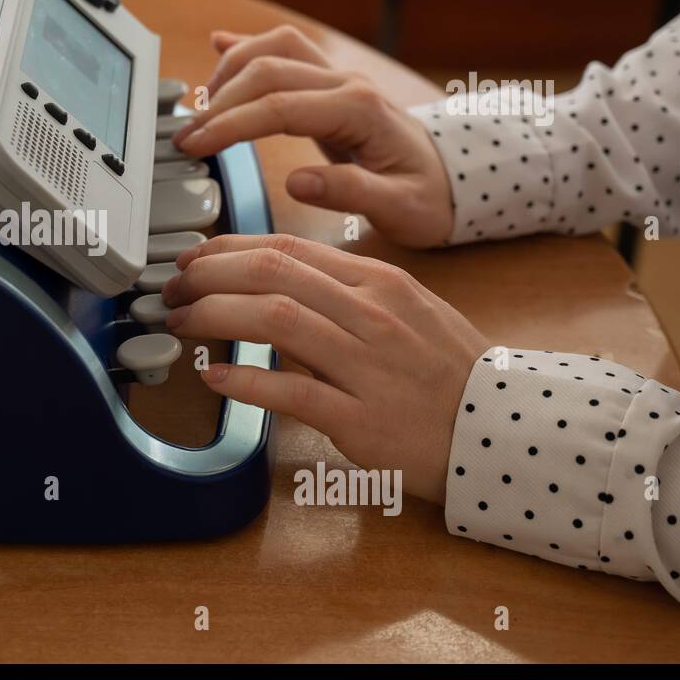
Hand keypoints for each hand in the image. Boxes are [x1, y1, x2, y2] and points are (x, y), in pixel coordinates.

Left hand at [161, 233, 487, 503]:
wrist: (505, 430)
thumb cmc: (447, 373)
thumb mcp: (404, 311)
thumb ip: (343, 293)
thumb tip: (276, 284)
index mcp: (378, 283)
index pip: (286, 248)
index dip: (227, 250)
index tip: (194, 260)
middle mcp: (370, 314)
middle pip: (271, 273)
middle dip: (208, 276)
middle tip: (173, 291)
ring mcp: (367, 365)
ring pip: (274, 320)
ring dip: (214, 316)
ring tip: (183, 323)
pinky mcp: (362, 419)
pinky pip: (293, 393)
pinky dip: (246, 382)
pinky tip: (215, 378)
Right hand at [172, 25, 454, 247]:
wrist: (455, 180)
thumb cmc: (428, 197)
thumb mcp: (400, 208)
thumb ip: (350, 194)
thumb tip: (295, 181)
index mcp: (359, 111)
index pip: (279, 106)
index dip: (231, 125)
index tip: (196, 146)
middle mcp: (346, 83)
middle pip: (268, 70)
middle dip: (218, 101)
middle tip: (186, 137)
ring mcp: (338, 77)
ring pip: (274, 49)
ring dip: (230, 71)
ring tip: (201, 110)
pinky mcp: (330, 81)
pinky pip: (285, 48)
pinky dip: (248, 46)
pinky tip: (219, 45)